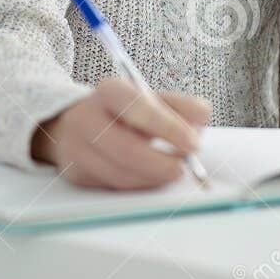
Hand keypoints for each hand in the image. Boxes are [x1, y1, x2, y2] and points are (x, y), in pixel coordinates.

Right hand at [30, 76, 211, 189]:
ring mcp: (76, 149)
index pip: (138, 107)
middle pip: (127, 149)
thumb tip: (202, 117)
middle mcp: (86, 118)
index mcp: (110, 91)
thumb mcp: (152, 98)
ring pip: (121, 174)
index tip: (193, 144)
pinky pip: (115, 187)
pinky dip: (139, 184)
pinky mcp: (77, 174)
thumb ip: (181, 105)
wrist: (78, 122)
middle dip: (162, 163)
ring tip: (171, 170)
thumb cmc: (125, 111)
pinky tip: (151, 176)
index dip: (168, 127)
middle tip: (184, 167)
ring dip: (154, 178)